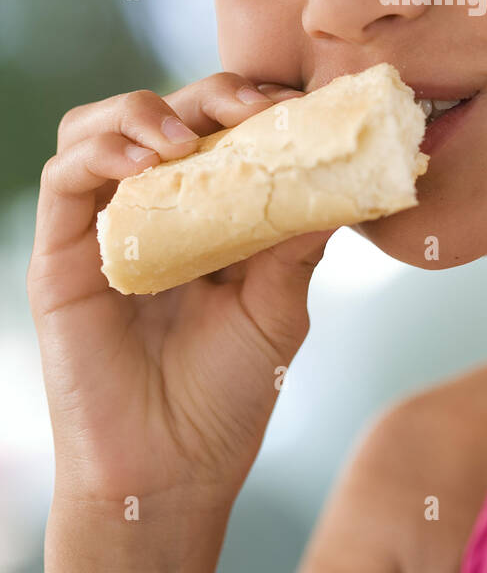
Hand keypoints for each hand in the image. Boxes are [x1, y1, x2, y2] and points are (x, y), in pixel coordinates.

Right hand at [28, 73, 334, 505]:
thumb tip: (342, 179)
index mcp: (203, 216)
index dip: (251, 103)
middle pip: (163, 116)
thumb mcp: (278, 308)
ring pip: (99, 129)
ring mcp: (100, 229)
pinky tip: (147, 160)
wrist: (172, 476)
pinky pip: (64, 178)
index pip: (217, 132)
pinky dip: (102, 150)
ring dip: (143, 112)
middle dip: (209, 96)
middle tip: (251, 105)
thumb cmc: (225, 397)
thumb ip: (296, 242)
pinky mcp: (59, 256)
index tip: (297, 102)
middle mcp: (149, 212)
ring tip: (187, 136)